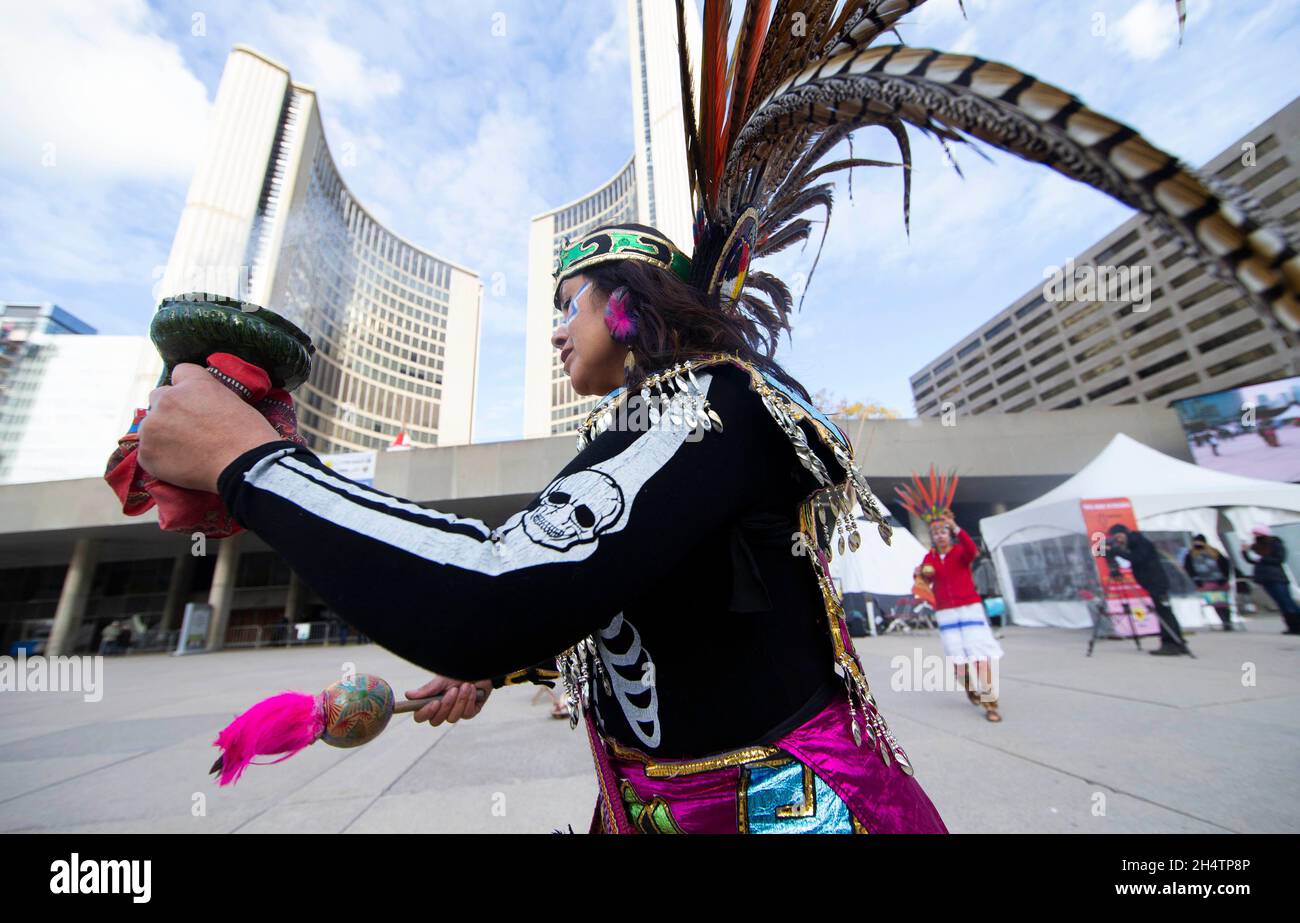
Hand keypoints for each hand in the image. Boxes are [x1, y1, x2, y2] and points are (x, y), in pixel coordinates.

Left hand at [137, 363, 280, 492]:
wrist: (246, 466)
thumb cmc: (250, 436)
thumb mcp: (235, 403)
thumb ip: (211, 399)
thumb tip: (203, 409)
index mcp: (194, 383)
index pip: (180, 372)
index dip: (187, 388)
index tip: (194, 402)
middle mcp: (168, 399)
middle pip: (158, 397)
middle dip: (170, 410)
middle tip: (188, 430)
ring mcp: (153, 425)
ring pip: (151, 426)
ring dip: (163, 435)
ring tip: (185, 453)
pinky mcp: (147, 452)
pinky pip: (149, 453)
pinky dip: (161, 460)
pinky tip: (180, 467)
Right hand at [406, 676, 491, 725]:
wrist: (480, 669)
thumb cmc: (458, 672)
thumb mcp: (442, 679)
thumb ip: (428, 689)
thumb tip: (408, 695)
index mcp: (432, 702)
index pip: (420, 716)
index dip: (424, 713)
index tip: (433, 703)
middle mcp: (443, 710)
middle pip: (435, 721)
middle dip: (445, 706)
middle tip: (453, 690)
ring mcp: (456, 712)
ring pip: (452, 718)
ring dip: (459, 700)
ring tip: (465, 686)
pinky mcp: (470, 712)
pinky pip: (466, 714)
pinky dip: (469, 700)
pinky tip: (472, 689)